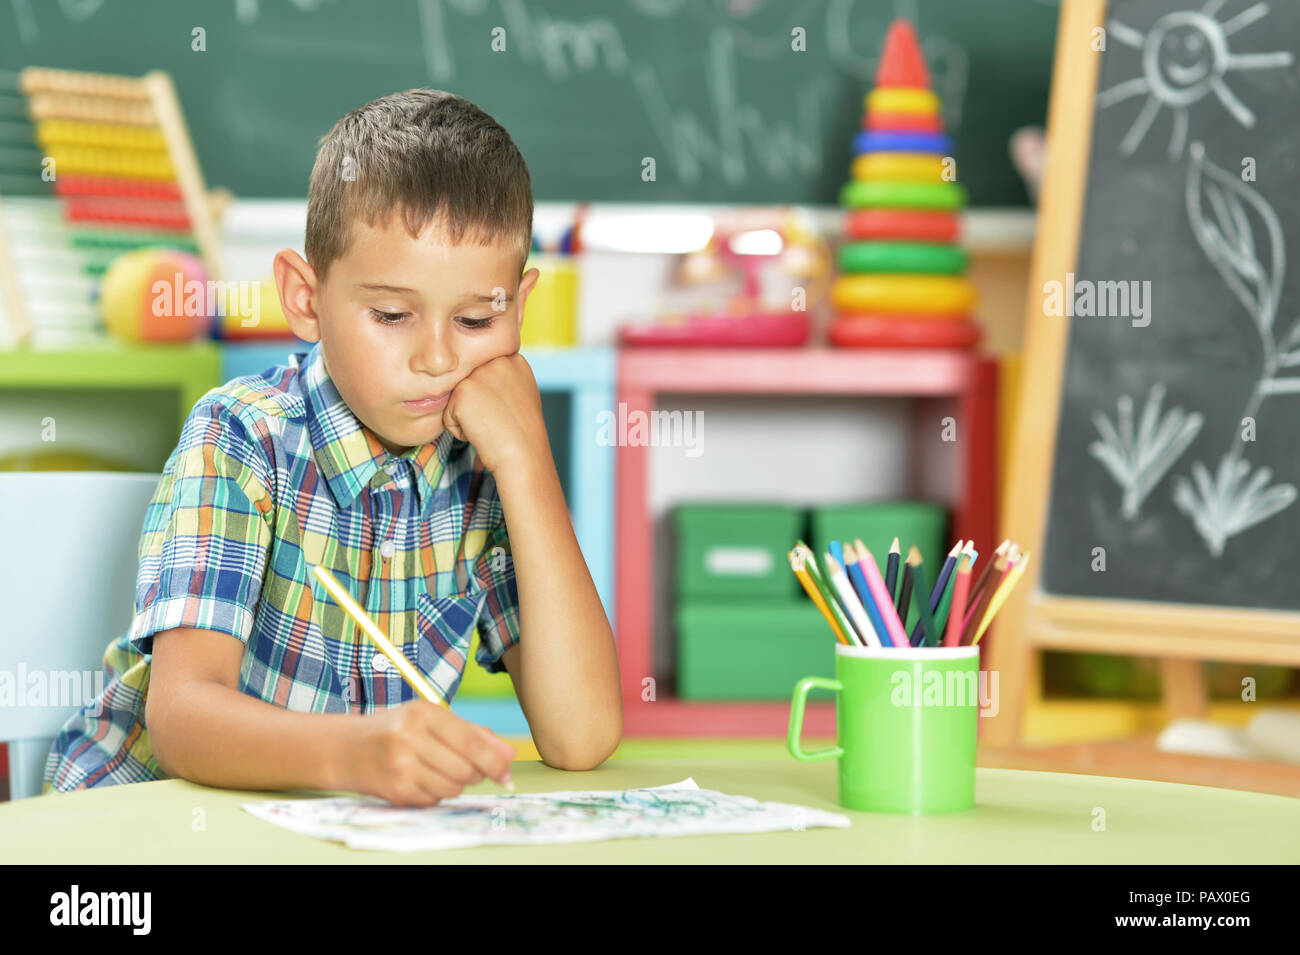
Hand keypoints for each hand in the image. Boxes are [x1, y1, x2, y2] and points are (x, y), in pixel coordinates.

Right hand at [338, 699, 515, 805]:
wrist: (348, 748)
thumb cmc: (399, 729)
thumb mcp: (433, 719)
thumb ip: (473, 733)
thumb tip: (509, 754)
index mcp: (423, 714)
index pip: (471, 744)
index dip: (495, 761)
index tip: (507, 773)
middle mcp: (409, 738)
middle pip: (466, 770)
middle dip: (477, 774)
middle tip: (471, 769)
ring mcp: (400, 766)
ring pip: (453, 788)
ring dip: (457, 784)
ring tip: (442, 769)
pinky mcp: (395, 790)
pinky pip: (435, 799)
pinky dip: (437, 792)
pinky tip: (423, 778)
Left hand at [441, 353, 549, 475]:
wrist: (524, 454)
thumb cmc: (523, 434)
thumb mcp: (520, 394)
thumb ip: (501, 379)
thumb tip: (477, 383)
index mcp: (512, 358)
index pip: (483, 377)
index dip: (492, 400)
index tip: (508, 412)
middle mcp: (496, 360)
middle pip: (468, 386)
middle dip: (479, 407)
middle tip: (500, 419)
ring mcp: (479, 373)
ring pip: (457, 400)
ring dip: (469, 418)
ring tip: (492, 425)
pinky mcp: (462, 390)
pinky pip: (448, 415)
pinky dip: (461, 431)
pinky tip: (483, 431)